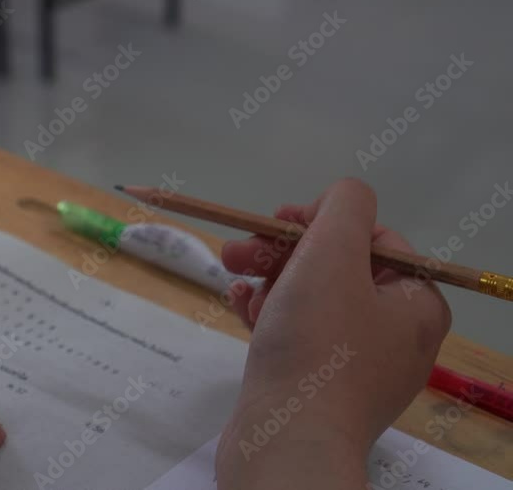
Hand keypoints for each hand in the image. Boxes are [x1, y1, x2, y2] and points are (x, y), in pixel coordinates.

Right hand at [214, 179, 450, 488]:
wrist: (288, 442)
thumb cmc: (316, 344)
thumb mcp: (332, 253)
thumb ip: (342, 205)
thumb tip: (337, 201)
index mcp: (415, 303)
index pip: (374, 238)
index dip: (321, 220)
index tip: (275, 221)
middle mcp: (393, 335)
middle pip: (336, 267)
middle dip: (281, 250)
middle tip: (237, 248)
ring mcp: (354, 367)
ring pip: (309, 300)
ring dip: (267, 278)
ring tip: (229, 274)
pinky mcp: (316, 389)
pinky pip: (295, 336)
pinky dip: (267, 314)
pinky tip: (237, 305)